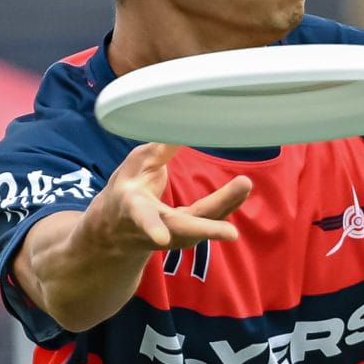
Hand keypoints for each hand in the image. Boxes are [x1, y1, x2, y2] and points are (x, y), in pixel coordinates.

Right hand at [88, 143, 251, 253]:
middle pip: (183, 230)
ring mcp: (176, 235)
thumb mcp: (136, 166)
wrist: (120, 228)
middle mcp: (156, 228)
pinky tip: (242, 187)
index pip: (143, 219)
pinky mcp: (191, 233)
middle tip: (231, 233)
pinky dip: (228, 202)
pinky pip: (212, 218)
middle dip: (207, 230)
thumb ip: (158, 151)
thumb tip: (180, 125)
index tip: (161, 238)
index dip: (152, 227)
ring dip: (226, 205)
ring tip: (243, 184)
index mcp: (134, 210)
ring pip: (204, 224)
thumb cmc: (128, 189)